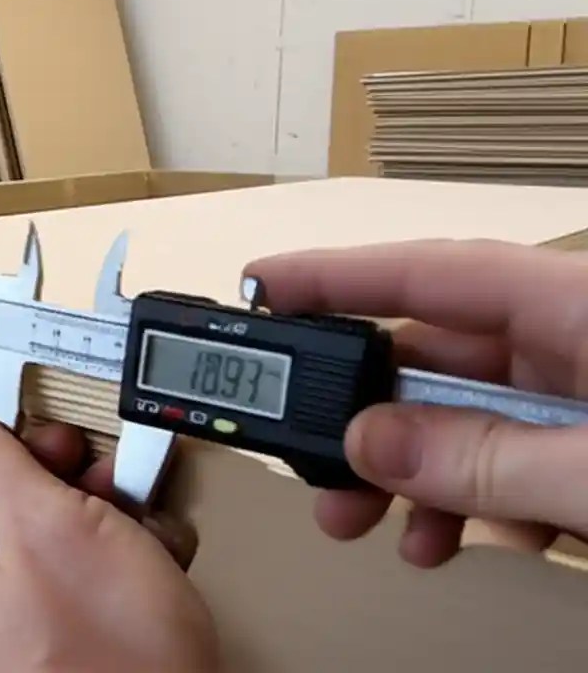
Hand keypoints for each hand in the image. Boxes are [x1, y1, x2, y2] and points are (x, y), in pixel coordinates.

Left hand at [0, 400, 218, 672]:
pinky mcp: (91, 654)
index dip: (9, 460)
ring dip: (116, 527)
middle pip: (21, 522)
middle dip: (76, 494)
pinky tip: (161, 569)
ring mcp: (42, 644)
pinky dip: (134, 569)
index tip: (53, 446)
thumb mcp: (49, 524)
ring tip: (148, 536)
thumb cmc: (116, 650)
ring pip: (70, 552)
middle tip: (110, 491)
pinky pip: (100, 592)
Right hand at [244, 239, 587, 566]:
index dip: (336, 276)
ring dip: (407, 472)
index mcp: (577, 306)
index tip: (257, 288)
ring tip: (367, 526)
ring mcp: (585, 387)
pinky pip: (508, 452)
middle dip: (363, 418)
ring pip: (463, 414)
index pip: (431, 272)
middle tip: (308, 467)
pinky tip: (450, 539)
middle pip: (433, 357)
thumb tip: (368, 444)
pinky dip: (469, 496)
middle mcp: (572, 335)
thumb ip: (488, 460)